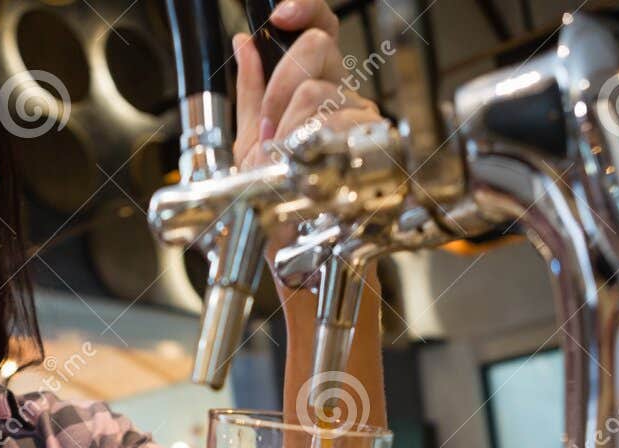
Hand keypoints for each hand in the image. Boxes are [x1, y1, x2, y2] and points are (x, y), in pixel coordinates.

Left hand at [230, 0, 384, 262]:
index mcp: (317, 90)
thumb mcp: (249, 145)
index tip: (281, 14)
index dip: (306, 9)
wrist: (293, 252)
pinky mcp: (374, 144)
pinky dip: (310, 143)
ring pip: (322, 90)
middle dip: (279, 87)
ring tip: (284, 161)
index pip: (321, 31)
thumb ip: (249, 92)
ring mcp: (361, 119)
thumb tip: (244, 44)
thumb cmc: (279, 208)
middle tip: (269, 130)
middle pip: (317, 49)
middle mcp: (344, 97)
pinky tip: (304, 164)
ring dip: (289, 126)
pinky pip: (339, 121)